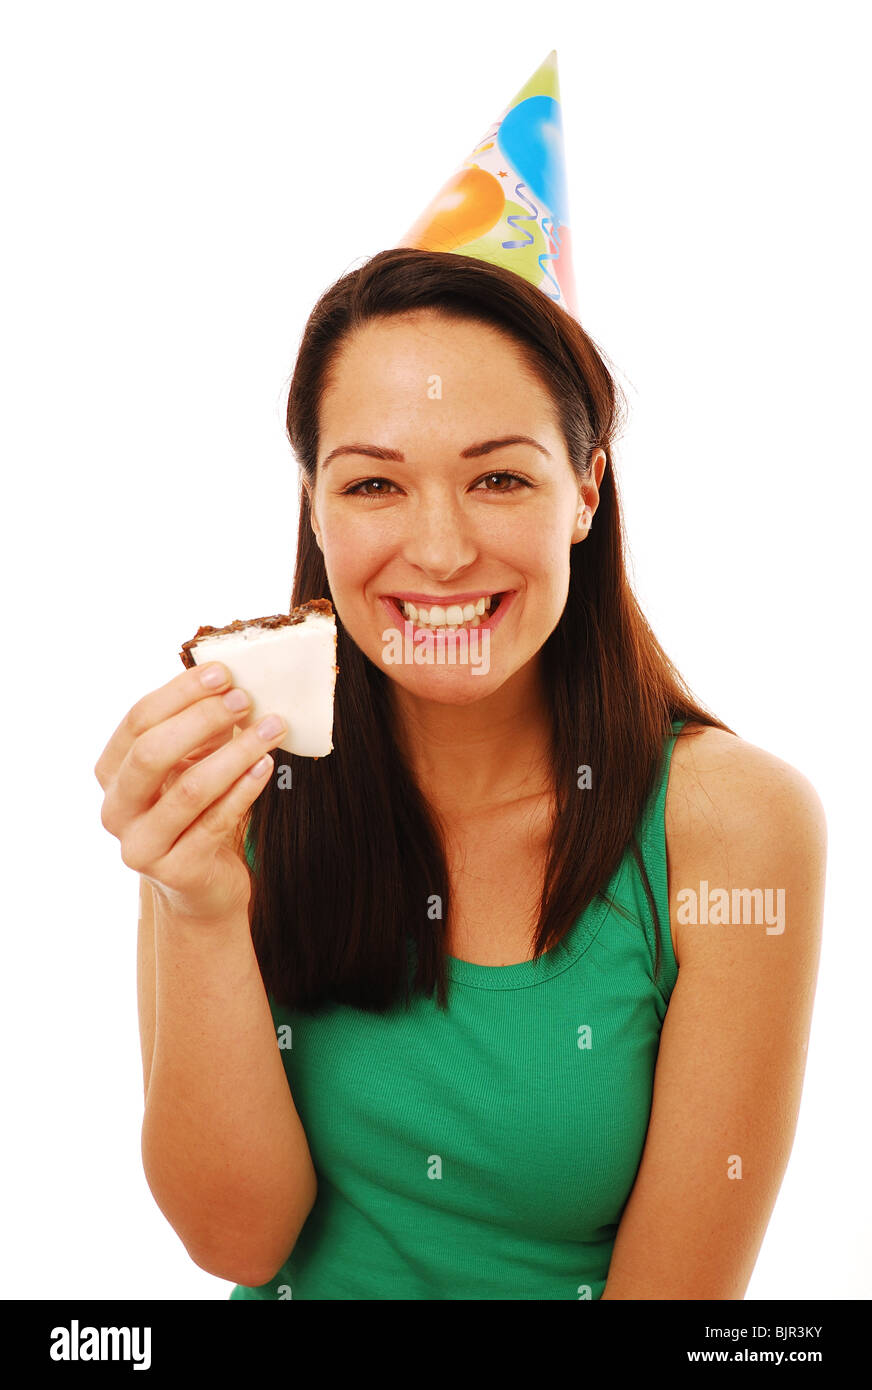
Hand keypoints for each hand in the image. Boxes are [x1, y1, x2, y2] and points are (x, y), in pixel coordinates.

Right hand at [95, 661, 286, 923]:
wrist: (205, 883)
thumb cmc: (198, 809)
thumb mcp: (192, 762)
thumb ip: (200, 726)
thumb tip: (232, 681)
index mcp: (112, 772)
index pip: (138, 720)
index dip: (180, 693)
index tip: (223, 672)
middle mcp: (115, 810)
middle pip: (151, 753)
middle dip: (202, 720)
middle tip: (246, 700)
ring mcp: (140, 845)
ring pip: (189, 790)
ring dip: (236, 753)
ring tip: (272, 728)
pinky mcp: (175, 871)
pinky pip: (214, 823)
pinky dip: (244, 790)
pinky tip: (266, 766)